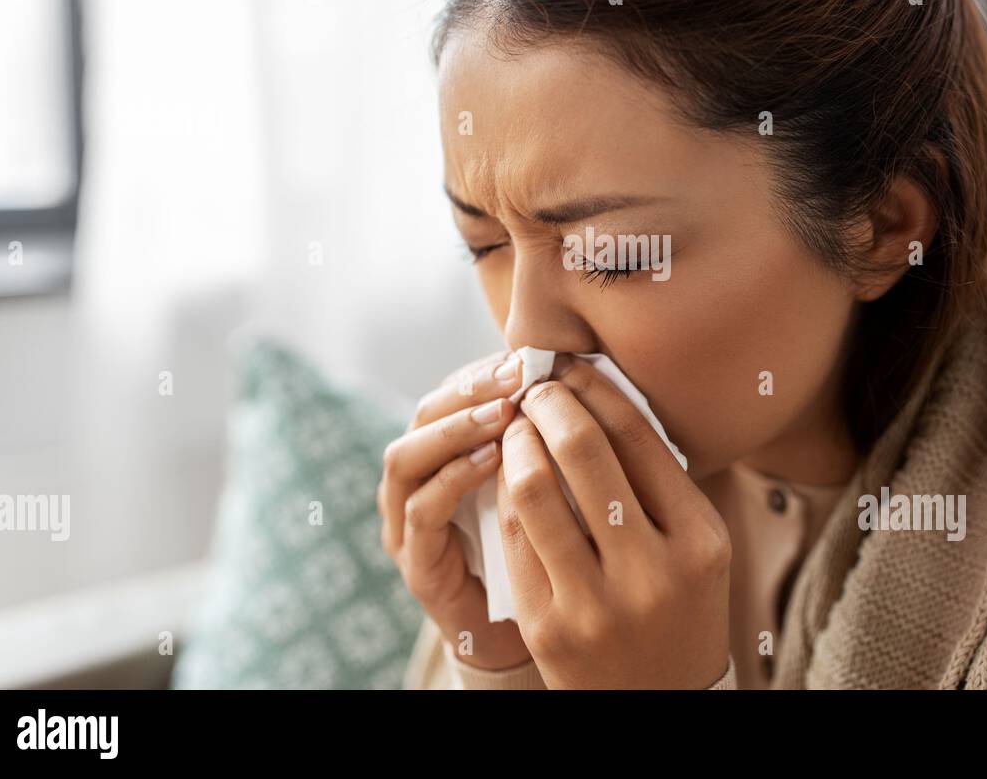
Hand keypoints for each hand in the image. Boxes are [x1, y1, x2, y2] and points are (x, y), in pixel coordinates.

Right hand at [378, 350, 531, 670]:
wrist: (532, 631)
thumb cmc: (544, 545)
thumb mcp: (548, 479)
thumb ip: (547, 434)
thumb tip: (580, 370)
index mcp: (446, 454)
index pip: (450, 393)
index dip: (482, 370)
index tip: (525, 355)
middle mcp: (416, 482)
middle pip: (422, 415)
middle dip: (468, 389)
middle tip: (515, 374)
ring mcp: (408, 524)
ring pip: (406, 458)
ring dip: (455, 428)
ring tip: (502, 411)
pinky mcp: (417, 564)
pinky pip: (421, 511)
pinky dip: (453, 480)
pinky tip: (492, 461)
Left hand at [496, 354, 731, 687]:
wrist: (657, 702)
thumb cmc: (678, 607)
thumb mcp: (696, 547)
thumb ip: (661, 483)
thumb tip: (602, 396)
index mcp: (700, 540)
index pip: (638, 438)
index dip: (596, 390)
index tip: (571, 368)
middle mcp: (653, 570)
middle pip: (585, 452)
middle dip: (550, 404)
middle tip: (534, 387)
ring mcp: (598, 603)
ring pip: (536, 491)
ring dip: (517, 444)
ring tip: (515, 427)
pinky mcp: (550, 627)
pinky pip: (515, 540)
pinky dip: (504, 495)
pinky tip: (505, 476)